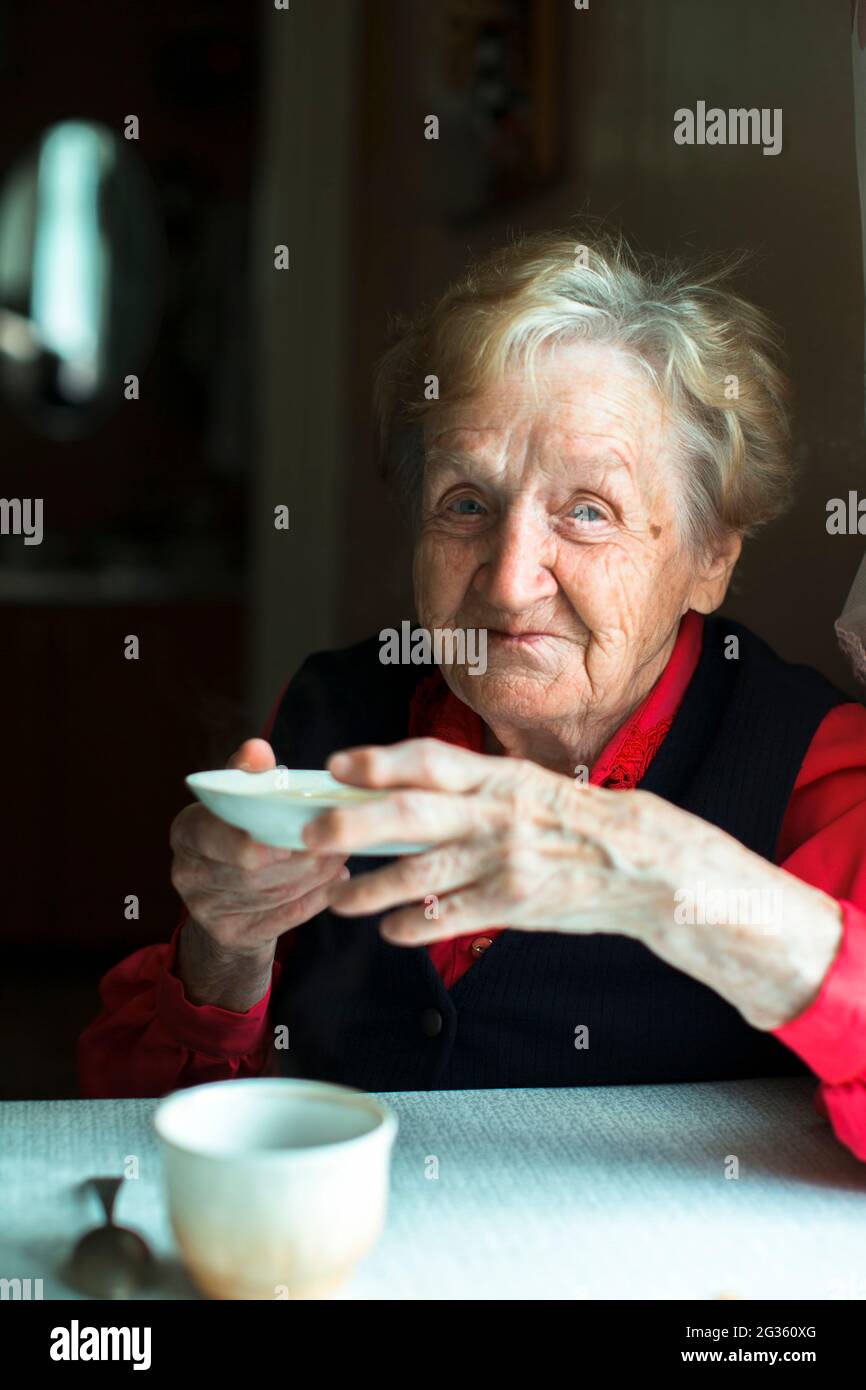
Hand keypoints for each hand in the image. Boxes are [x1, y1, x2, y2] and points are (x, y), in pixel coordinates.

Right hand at [170, 738, 348, 1007]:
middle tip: (338, 841)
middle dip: (298, 856)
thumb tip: (257, 749)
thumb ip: (249, 773)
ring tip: (341, 856)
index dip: (249, 838)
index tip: (291, 835)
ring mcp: (205, 908)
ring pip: (269, 893)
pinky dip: (313, 899)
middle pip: (248, 869)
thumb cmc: (241, 833)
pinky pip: (281, 919)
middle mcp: (187, 871)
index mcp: (187, 831)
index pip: (210, 832)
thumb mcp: (240, 800)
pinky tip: (335, 882)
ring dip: (313, 875)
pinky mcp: (231, 934)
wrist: (230, 899)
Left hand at [305, 738, 842, 1030]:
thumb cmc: (581, 821)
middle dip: (352, 823)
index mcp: (500, 777)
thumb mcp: (531, 786)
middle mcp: (497, 814)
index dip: (379, 760)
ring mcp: (505, 861)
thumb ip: (477, 786)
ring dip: (370, 888)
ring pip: (419, 873)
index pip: (430, 759)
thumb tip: (410, 783)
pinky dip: (413, 926)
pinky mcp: (515, 905)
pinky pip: (449, 917)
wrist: (647, 865)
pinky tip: (390, 931)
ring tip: (338, 900)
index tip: (336, 763)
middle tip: (310, 834)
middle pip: (410, 814)